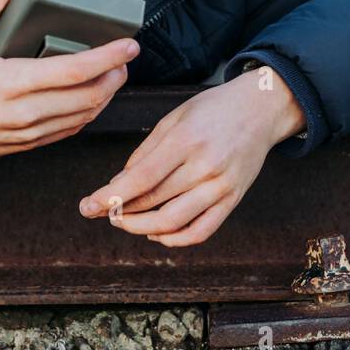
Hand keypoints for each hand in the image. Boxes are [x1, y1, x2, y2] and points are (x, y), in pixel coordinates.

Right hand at [0, 0, 139, 160]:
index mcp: (11, 82)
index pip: (73, 70)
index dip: (107, 57)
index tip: (129, 46)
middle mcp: (24, 112)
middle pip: (88, 97)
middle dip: (115, 77)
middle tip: (125, 59)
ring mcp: (26, 133)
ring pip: (82, 118)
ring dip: (105, 97)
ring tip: (114, 76)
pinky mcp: (25, 145)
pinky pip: (66, 132)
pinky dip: (86, 115)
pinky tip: (91, 99)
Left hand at [77, 68, 304, 245]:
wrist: (261, 109)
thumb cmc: (213, 109)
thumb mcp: (174, 118)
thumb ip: (146, 152)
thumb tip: (119, 185)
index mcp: (186, 140)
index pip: (140, 179)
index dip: (110, 197)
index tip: (88, 206)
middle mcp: (206, 166)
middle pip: (153, 201)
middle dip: (120, 212)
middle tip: (100, 212)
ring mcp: (222, 186)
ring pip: (173, 222)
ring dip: (141, 228)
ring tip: (123, 221)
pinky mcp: (233, 200)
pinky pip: (201, 231)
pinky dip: (174, 239)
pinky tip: (156, 233)